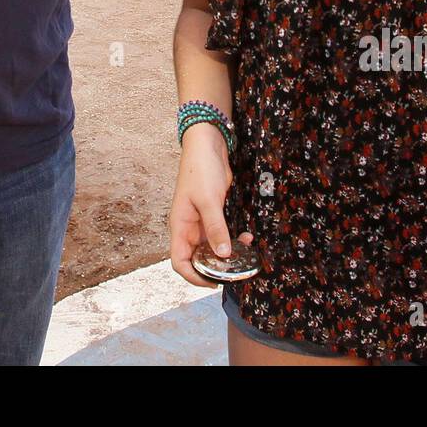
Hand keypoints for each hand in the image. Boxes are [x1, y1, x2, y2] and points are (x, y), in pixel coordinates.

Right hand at [169, 122, 236, 286]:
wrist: (208, 144)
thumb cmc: (201, 170)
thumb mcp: (209, 200)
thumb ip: (216, 227)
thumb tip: (223, 254)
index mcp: (180, 226)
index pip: (179, 261)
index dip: (193, 276)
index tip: (213, 282)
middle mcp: (188, 227)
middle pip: (197, 258)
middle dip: (215, 267)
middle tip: (235, 271)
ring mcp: (201, 221)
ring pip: (212, 248)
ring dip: (227, 254)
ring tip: (245, 254)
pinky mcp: (213, 213)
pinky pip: (222, 234)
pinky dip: (233, 239)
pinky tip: (247, 237)